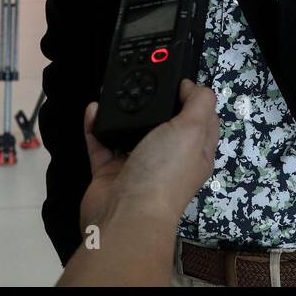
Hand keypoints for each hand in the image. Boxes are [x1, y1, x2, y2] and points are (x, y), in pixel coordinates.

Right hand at [78, 80, 217, 235]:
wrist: (125, 216)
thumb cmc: (165, 171)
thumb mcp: (193, 130)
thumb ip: (199, 103)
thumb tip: (191, 86)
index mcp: (195, 152)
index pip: (202, 120)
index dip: (194, 98)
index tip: (177, 80)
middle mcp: (169, 160)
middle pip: (165, 124)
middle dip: (155, 102)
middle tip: (142, 79)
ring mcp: (138, 166)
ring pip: (131, 132)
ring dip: (123, 112)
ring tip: (115, 89)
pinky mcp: (109, 173)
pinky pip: (102, 144)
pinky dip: (96, 126)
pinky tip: (93, 109)